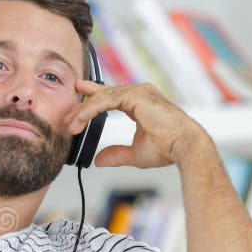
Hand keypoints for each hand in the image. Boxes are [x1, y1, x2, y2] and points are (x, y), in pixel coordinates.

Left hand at [65, 80, 210, 168]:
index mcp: (142, 103)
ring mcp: (139, 92)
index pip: (113, 95)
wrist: (184, 147)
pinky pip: (106, 100)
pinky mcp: (137, 96)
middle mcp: (141, 93)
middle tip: (68, 110)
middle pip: (105, 92)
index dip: (95, 96)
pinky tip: (80, 119)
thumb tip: (99, 160)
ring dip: (84, 111)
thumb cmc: (168, 148)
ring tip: (70, 123)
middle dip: (85, 100)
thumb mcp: (135, 153)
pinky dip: (90, 110)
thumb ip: (116, 154)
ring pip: (103, 97)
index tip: (80, 95)